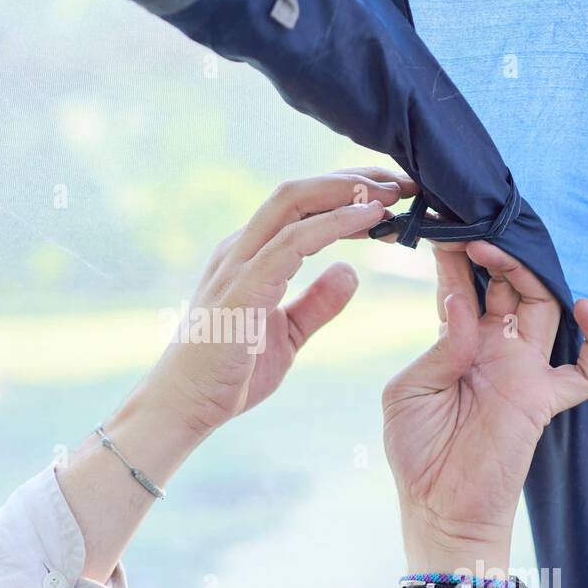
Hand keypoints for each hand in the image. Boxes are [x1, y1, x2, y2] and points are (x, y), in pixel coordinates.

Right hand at [61, 167, 414, 582]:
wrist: (183, 408)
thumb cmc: (227, 375)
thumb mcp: (287, 335)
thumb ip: (317, 303)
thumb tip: (351, 271)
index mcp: (249, 256)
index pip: (300, 208)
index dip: (347, 194)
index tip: (392, 196)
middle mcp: (241, 248)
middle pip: (299, 192)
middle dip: (353, 179)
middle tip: (404, 181)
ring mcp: (238, 263)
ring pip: (294, 203)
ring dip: (348, 191)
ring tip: (395, 191)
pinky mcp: (243, 286)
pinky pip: (293, 241)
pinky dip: (334, 223)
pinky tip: (369, 217)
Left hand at [383, 240, 587, 576]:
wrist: (438, 509)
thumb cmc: (417, 451)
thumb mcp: (408, 391)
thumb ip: (439, 347)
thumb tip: (463, 303)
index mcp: (455, 343)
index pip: (461, 286)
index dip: (454, 256)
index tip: (441, 224)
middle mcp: (493, 349)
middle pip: (506, 286)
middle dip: (493, 254)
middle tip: (471, 229)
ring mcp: (522, 372)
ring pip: (543, 308)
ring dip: (528, 275)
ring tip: (501, 250)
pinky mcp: (543, 401)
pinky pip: (587, 372)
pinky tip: (585, 310)